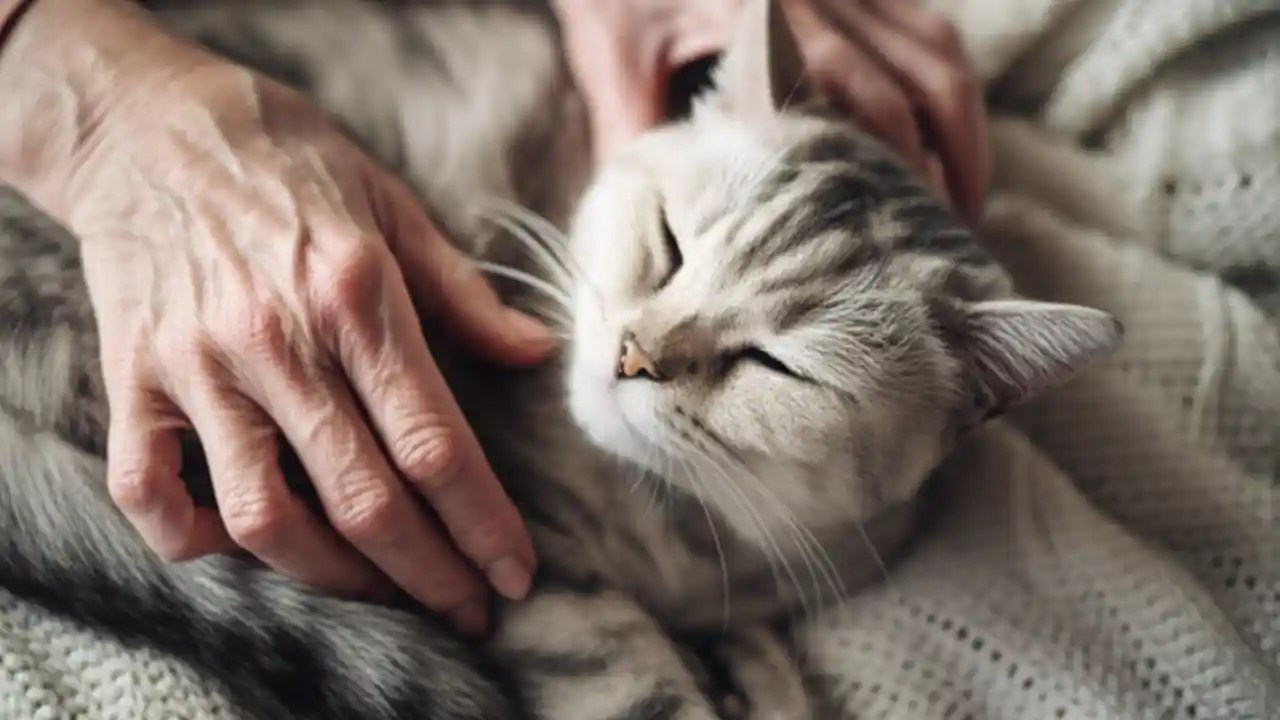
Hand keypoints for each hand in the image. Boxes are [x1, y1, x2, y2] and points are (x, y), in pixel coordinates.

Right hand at [0, 0, 552, 633]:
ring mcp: (196, 365)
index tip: (515, 572)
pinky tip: (245, 545)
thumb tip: (535, 354)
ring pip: (263, 517)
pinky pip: (149, 491)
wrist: (152, 123)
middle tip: (468, 608)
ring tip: (381, 590)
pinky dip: (194, 539)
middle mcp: (276, 340)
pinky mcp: (131, 377)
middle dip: (429, 574)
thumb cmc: (292, 162)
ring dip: (332, 577)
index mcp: (356, 296)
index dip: (482, 523)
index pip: (434, 443)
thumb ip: (464, 295)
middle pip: (364, 498)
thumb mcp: (395, 207)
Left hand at [554, 0, 988, 221]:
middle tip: (941, 240)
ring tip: (959, 203)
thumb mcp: (613, 56)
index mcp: (767, 13)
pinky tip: (944, 141)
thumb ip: (633, 138)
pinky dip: (944, 90)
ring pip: (940, 52)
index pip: (865, 103)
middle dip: (945, 167)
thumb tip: (642, 235)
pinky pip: (926, 29)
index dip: (895, 176)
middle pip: (923, 82)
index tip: (896, 238)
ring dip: (961, 130)